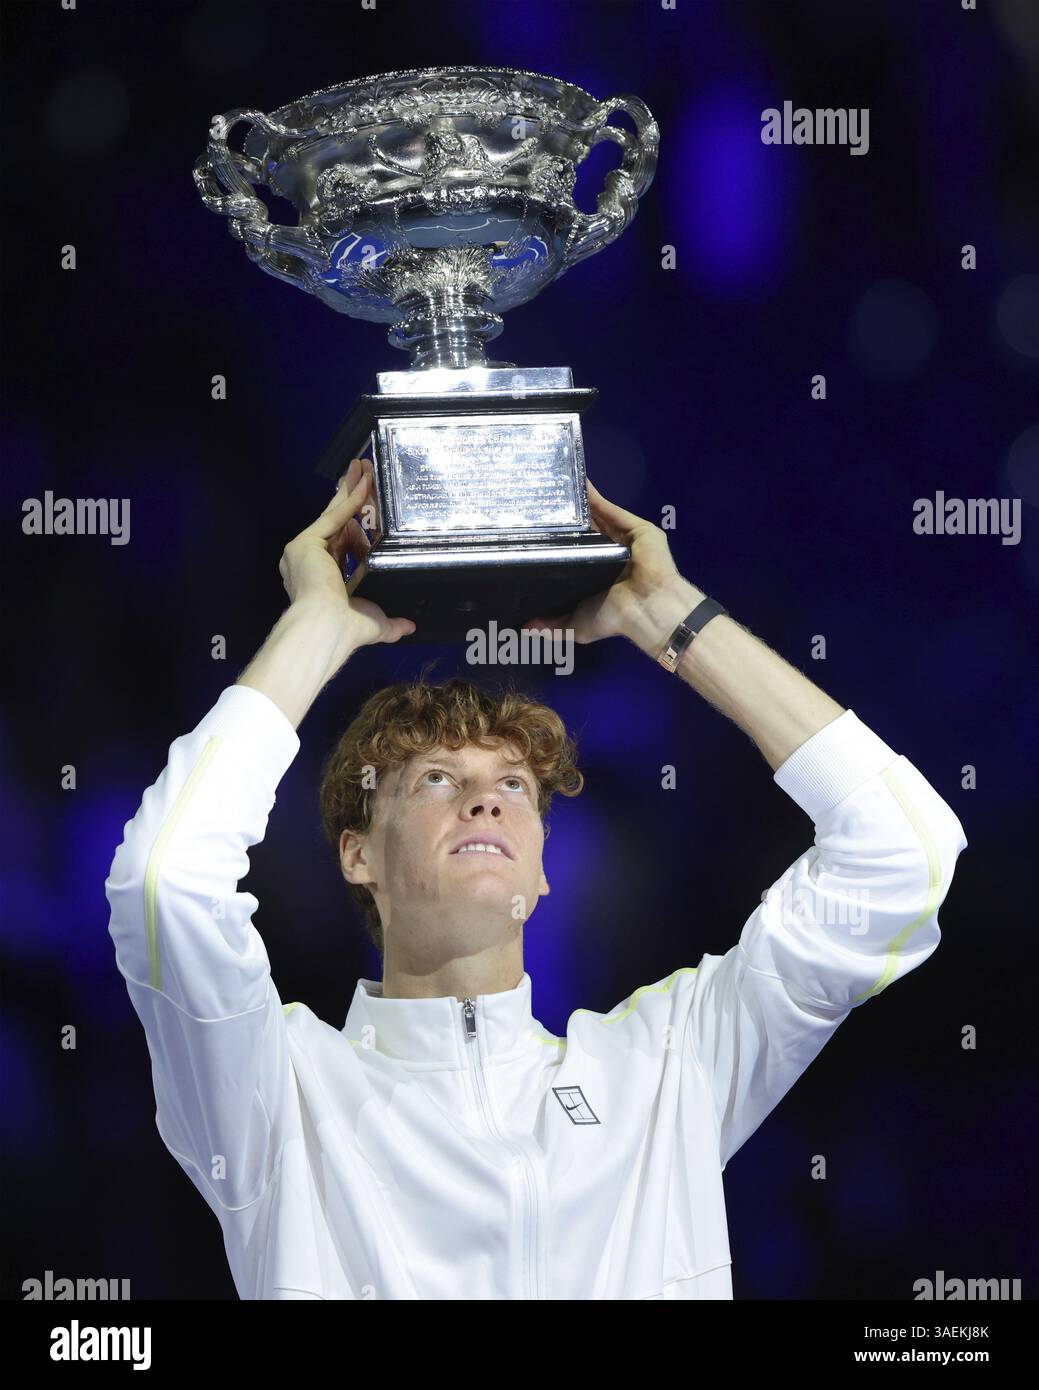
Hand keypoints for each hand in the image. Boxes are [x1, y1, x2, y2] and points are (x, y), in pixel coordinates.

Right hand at [278, 457, 415, 646]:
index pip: (341, 546)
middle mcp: (307, 561)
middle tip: (364, 475)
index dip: (356, 529)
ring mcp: (304, 550)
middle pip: (335, 523)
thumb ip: (391, 623)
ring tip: (365, 468)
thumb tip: (409, 626)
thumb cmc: (347, 629)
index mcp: (320, 578)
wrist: (328, 627)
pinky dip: (351, 498)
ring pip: (334, 514)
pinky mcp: (306, 542)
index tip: (371, 516)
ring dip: (351, 490)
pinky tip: (365, 483)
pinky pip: (335, 516)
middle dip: (351, 498)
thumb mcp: (375, 622)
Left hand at [522, 479, 690, 645]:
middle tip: (540, 505)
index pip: (575, 555)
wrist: (647, 608)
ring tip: (554, 487)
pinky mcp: (636, 528)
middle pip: (586, 531)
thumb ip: (551, 625)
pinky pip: (611, 509)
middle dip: (568, 520)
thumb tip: (525, 627)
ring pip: (598, 516)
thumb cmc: (613, 617)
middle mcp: (611, 555)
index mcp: (598, 576)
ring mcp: (624, 540)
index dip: (559, 544)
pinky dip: (595, 497)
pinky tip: (577, 484)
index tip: (534, 533)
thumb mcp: (575, 626)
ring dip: (579, 504)